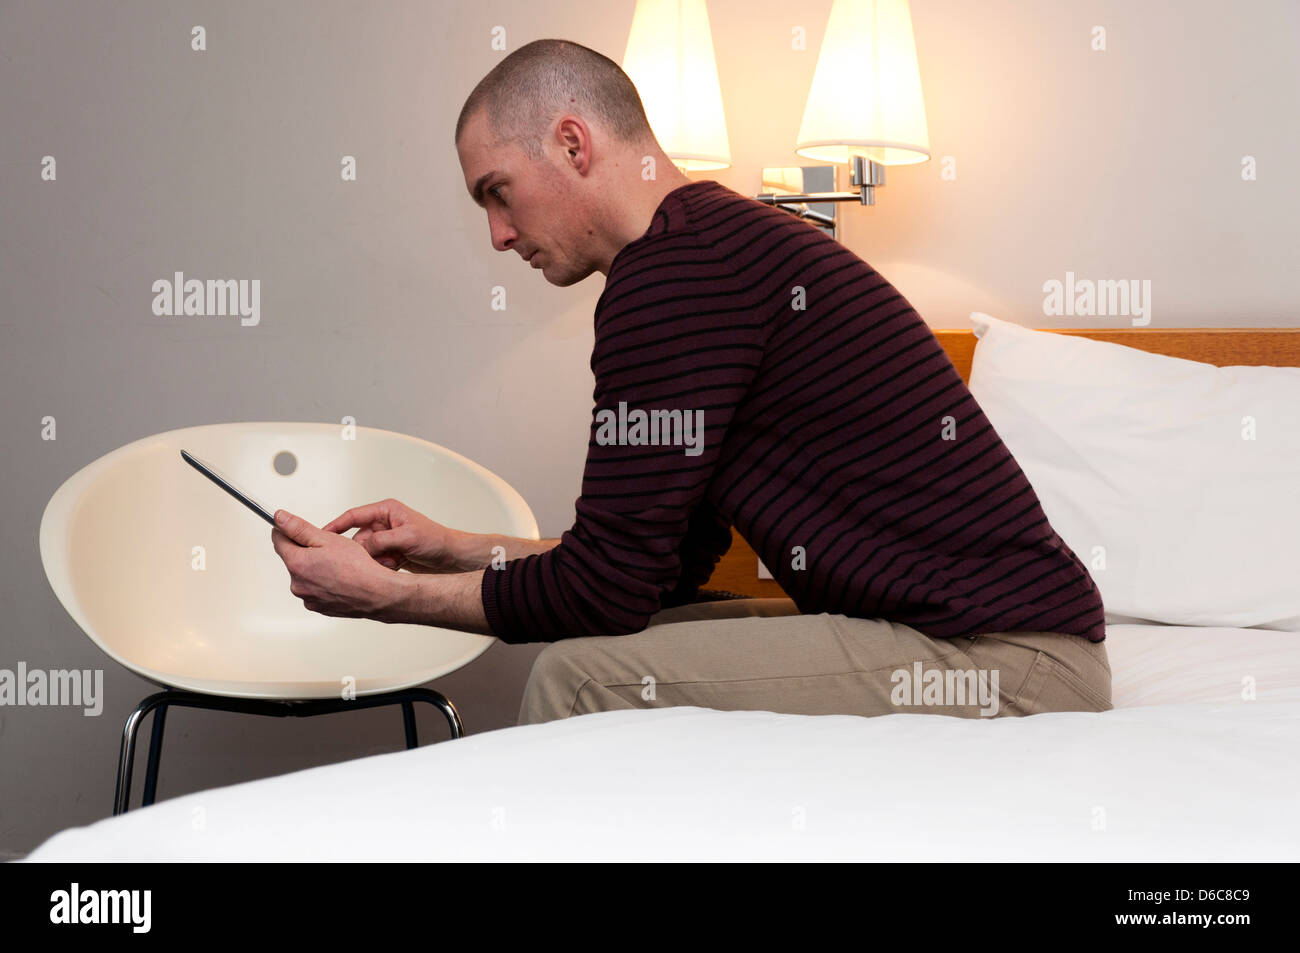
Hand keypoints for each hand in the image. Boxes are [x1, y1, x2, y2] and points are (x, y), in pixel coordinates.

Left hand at [270, 510, 403, 620]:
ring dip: (315, 568)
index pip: (279, 540)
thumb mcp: (328, 538)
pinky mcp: (318, 607)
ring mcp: (307, 598)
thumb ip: (299, 528)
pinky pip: (315, 590)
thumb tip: (280, 518)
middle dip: (306, 551)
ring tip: (338, 566)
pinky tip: (339, 579)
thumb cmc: (357, 567)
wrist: (376, 593)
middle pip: (293, 559)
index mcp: (297, 564)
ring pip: (305, 576)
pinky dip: (323, 583)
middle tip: (329, 548)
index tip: (292, 526)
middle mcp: (297, 584)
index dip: (286, 530)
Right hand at [320, 498, 465, 572]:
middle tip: (377, 559)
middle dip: (364, 552)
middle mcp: (383, 523)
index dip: (335, 526)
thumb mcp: (407, 537)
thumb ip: (381, 540)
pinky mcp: (389, 553)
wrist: (451, 557)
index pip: (353, 516)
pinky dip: (382, 567)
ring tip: (393, 563)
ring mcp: (386, 539)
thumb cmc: (435, 540)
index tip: (322, 536)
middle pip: (358, 539)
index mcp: (386, 510)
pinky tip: (396, 566)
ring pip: (366, 553)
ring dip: (376, 561)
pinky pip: (375, 562)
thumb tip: (361, 547)